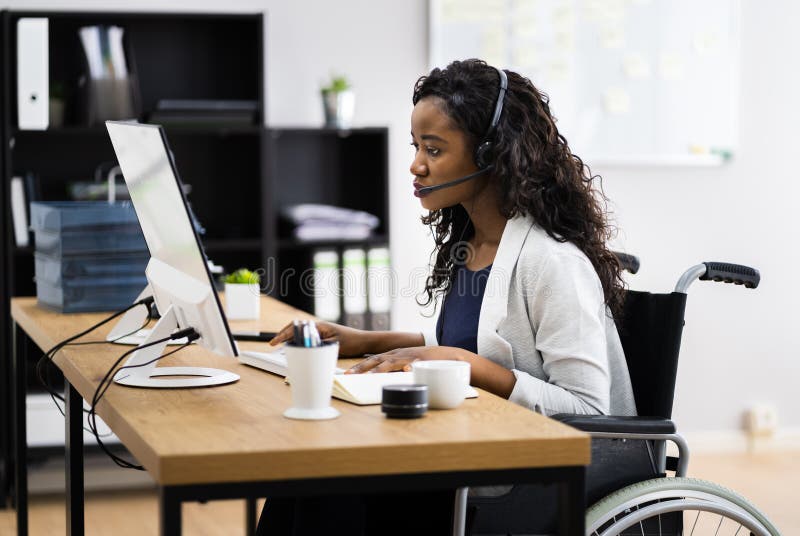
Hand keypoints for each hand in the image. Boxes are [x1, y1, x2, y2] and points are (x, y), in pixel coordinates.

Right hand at [268, 321, 368, 356]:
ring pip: (301, 333)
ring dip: (291, 338)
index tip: (275, 342)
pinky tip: (296, 347)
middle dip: (284, 335)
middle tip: (274, 343)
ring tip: (281, 345)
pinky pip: (307, 337)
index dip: (284, 335)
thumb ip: (316, 347)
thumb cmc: (351, 341)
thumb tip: (302, 349)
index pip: (296, 328)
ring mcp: (321, 331)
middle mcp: (318, 327)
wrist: (363, 341)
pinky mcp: (324, 336)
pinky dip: (299, 341)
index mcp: (319, 326)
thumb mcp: (332, 345)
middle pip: (296, 328)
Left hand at [345, 346, 466, 373]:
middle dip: (363, 367)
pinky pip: (416, 364)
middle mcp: (399, 354)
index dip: (360, 366)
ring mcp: (411, 356)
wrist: (450, 355)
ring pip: (393, 362)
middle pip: (377, 359)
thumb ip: (395, 369)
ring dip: (381, 368)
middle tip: (349, 375)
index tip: (347, 374)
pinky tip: (407, 371)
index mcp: (394, 355)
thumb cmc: (426, 361)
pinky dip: (410, 367)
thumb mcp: (407, 363)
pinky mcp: (424, 359)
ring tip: (371, 376)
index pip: (373, 359)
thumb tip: (379, 381)